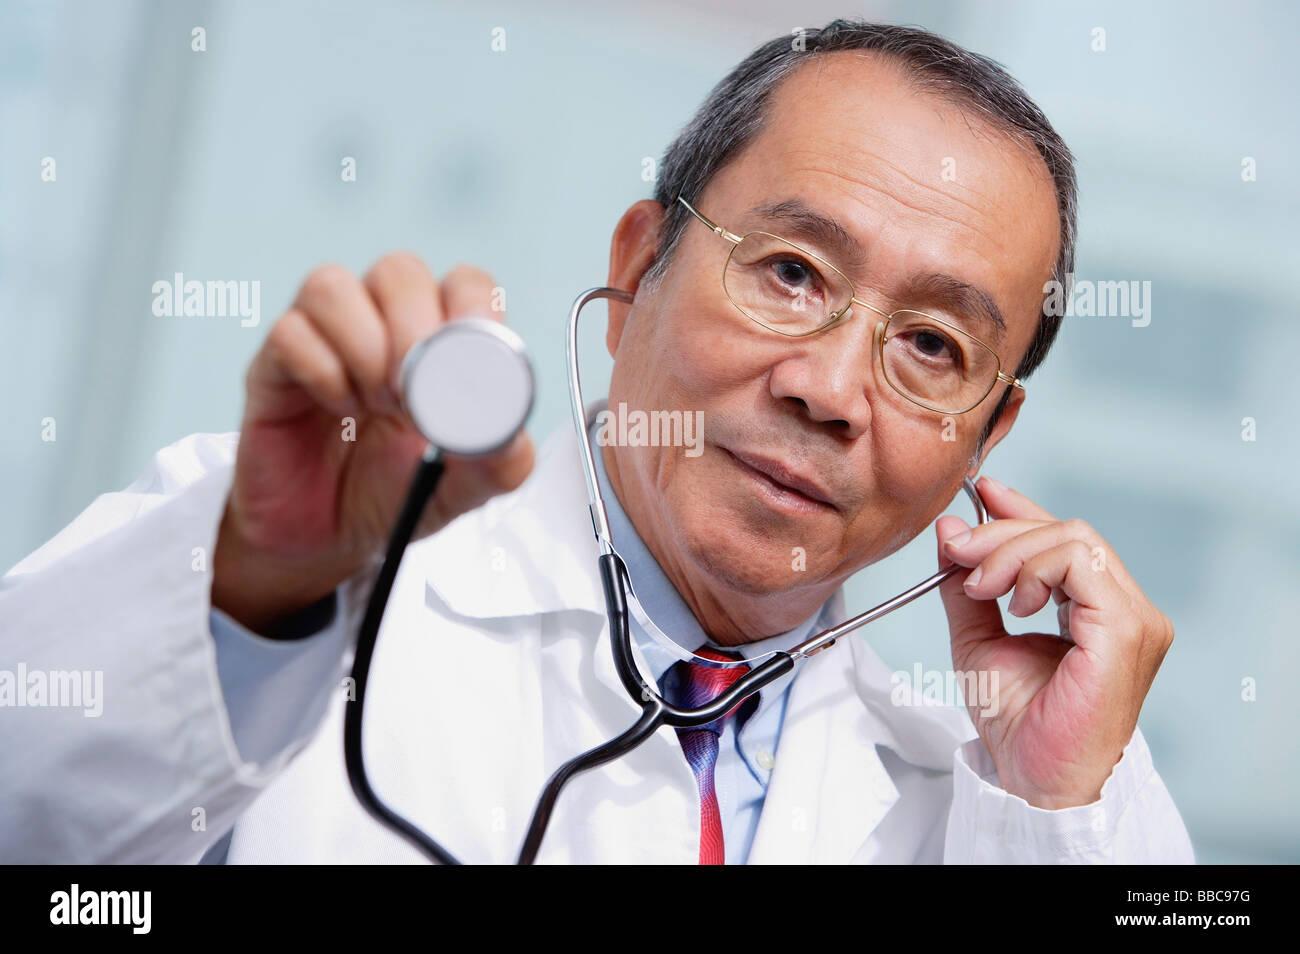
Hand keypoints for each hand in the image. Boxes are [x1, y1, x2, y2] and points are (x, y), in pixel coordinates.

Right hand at [212, 254, 534, 632]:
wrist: (330, 540)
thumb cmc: (396, 493)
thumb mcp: (466, 488)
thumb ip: (499, 460)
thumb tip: (506, 428)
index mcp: (440, 342)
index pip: (464, 283)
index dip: (472, 308)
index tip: (471, 362)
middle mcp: (382, 325)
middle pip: (398, 271)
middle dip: (413, 331)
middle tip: (415, 397)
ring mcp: (325, 338)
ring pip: (332, 285)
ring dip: (362, 346)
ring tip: (376, 405)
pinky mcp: (275, 364)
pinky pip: (288, 331)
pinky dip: (321, 371)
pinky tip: (338, 410)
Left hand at [934, 475, 1173, 808]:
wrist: (1030, 776)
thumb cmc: (1017, 722)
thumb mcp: (977, 636)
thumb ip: (966, 585)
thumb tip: (951, 529)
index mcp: (1101, 611)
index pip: (1068, 539)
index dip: (1022, 510)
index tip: (980, 494)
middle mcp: (1128, 610)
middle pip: (1068, 532)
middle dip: (1002, 532)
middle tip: (957, 552)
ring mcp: (1135, 619)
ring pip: (1074, 539)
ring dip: (1011, 551)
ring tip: (979, 586)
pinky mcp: (1126, 630)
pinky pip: (1080, 564)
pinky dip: (1032, 569)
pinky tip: (1009, 600)